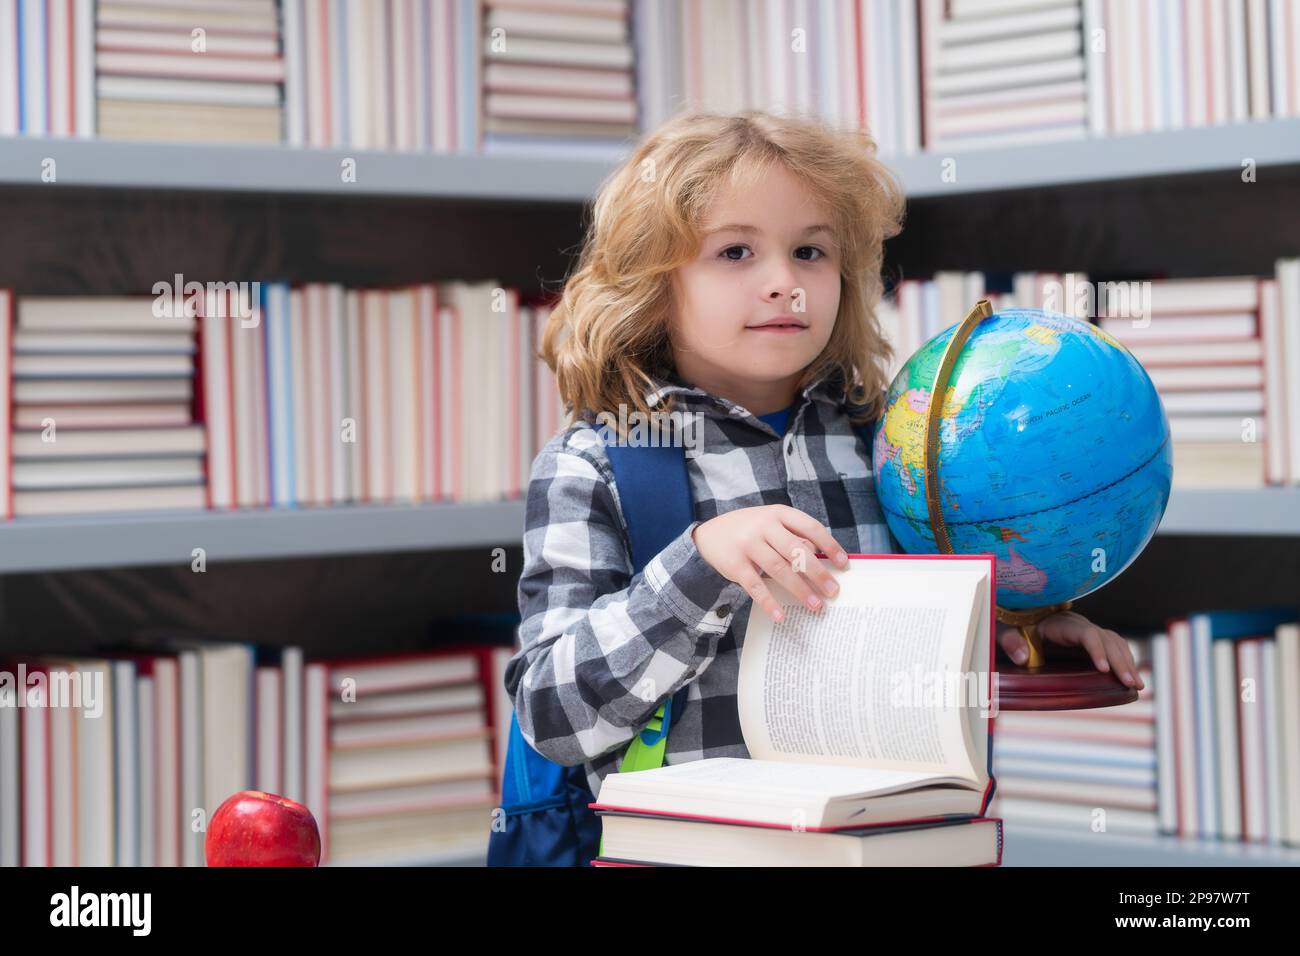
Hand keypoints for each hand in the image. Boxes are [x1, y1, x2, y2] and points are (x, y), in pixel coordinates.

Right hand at [692, 505, 848, 622]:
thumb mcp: (771, 525)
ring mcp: (747, 544)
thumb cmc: (750, 531)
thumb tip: (822, 564)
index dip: (829, 545)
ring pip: (779, 569)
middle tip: (834, 591)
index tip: (843, 564)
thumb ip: (793, 538)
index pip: (810, 527)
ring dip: (799, 589)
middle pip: (797, 550)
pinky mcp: (734, 564)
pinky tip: (780, 615)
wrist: (708, 535)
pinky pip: (755, 586)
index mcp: (778, 513)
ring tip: (815, 605)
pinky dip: (769, 602)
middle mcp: (763, 526)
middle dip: (818, 573)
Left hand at [998, 610, 1144, 688]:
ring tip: (1137, 685)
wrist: (1016, 617)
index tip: (1103, 669)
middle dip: (1120, 661)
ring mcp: (1086, 632)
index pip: (1086, 633)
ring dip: (1127, 662)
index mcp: (1060, 622)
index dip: (1097, 649)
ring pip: (1114, 643)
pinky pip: (1113, 647)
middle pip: (1106, 639)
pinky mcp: (1089, 642)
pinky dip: (1125, 660)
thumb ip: (1010, 641)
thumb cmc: (1010, 626)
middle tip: (1130, 683)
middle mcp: (1078, 625)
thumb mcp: (1004, 631)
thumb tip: (1022, 657)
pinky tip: (1131, 677)